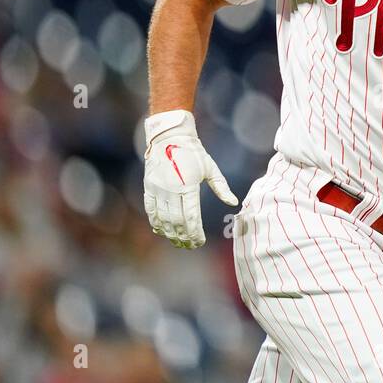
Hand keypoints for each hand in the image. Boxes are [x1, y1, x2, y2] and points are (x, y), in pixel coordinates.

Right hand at [142, 110, 238, 248]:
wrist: (169, 137)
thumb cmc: (193, 153)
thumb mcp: (210, 168)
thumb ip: (221, 187)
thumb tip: (233, 202)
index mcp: (188, 186)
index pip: (191, 217)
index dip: (195, 233)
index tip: (200, 242)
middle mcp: (172, 190)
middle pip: (176, 221)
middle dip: (184, 236)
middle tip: (190, 246)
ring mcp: (158, 189)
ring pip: (163, 218)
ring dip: (170, 233)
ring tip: (178, 241)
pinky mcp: (149, 187)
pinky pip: (150, 209)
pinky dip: (155, 222)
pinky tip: (161, 231)